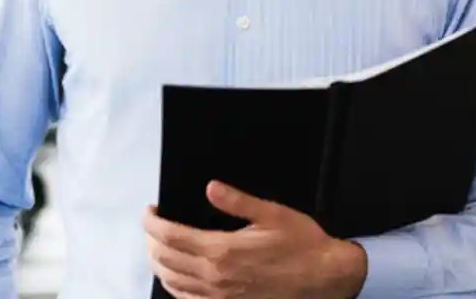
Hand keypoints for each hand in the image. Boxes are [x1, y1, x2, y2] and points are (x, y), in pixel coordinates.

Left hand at [142, 181, 366, 298]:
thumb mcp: (271, 214)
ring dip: (157, 263)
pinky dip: (173, 285)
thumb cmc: (301, 243)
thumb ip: (237, 201)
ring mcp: (219, 296)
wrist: (325, 278)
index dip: (152, 223)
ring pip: (172, 282)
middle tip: (151, 225)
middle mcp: (215, 277)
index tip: (149, 211)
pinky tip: (174, 274)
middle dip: (150, 240)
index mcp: (222, 251)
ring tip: (156, 246)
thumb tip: (210, 187)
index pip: (170, 236)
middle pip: (164, 259)